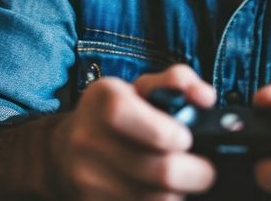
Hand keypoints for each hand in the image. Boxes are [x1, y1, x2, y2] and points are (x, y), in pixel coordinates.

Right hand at [52, 64, 217, 200]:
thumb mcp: (142, 88)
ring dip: (177, 192)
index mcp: (103, 100)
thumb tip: (206, 98)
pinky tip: (157, 191)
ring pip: (156, 199)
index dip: (169, 133)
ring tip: (177, 179)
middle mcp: (89, 139)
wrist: (64, 152)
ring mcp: (87, 177)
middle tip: (204, 169)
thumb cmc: (114, 115)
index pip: (137, 120)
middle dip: (196, 173)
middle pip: (160, 171)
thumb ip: (178, 82)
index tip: (186, 139)